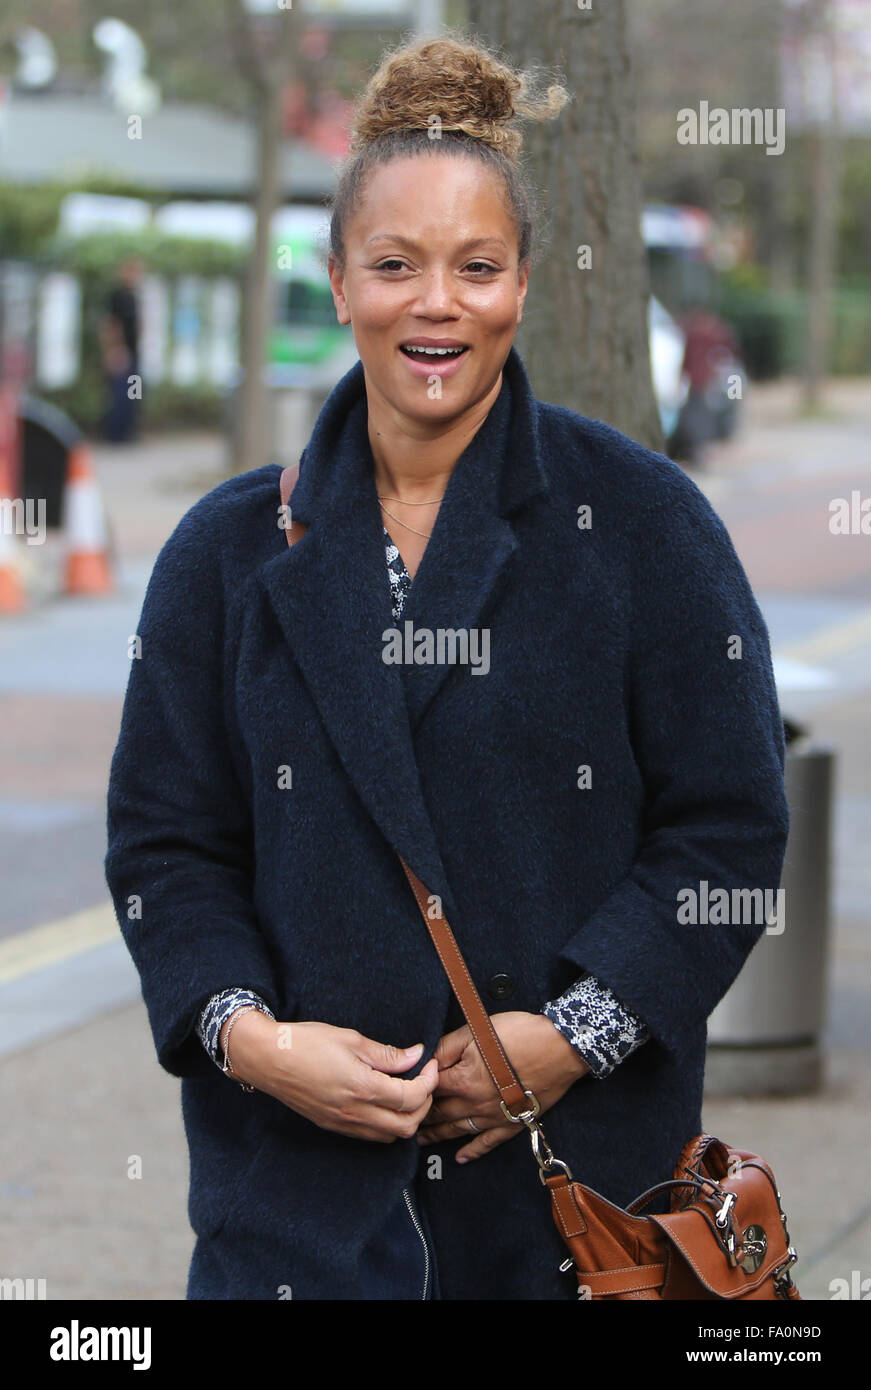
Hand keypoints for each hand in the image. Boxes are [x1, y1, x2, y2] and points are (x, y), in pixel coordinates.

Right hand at [225, 1011, 438, 1143]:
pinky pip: (369, 1135)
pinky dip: (386, 1125)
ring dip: (406, 1119)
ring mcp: (342, 1123)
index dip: (428, 1082)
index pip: (411, 1098)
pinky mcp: (332, 1126)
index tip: (429, 1064)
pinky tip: (383, 1102)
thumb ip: (386, 1054)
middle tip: (422, 1080)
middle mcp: (354, 1112)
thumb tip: (415, 1056)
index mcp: (362, 1088)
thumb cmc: (306, 1042)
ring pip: (389, 1136)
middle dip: (423, 1105)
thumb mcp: (351, 1040)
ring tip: (405, 1091)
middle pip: (406, 1126)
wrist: (268, 1059)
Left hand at [417, 1011, 589, 1161]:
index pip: (429, 1090)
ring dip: (437, 1137)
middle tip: (404, 1123)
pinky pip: (488, 1143)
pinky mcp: (513, 1123)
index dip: (415, 1090)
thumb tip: (426, 1058)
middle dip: (421, 1117)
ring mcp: (494, 1117)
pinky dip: (473, 1152)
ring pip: (458, 1131)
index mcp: (463, 1080)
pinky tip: (460, 1158)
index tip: (403, 1095)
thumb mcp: (476, 1030)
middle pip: (440, 1114)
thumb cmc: (519, 1034)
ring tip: (421, 1141)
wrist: (559, 1048)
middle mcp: (474, 1103)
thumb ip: (447, 1046)